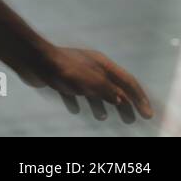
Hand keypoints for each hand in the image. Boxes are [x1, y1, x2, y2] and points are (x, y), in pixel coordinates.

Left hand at [24, 46, 152, 121]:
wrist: (32, 59)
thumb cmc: (63, 69)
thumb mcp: (91, 82)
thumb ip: (108, 91)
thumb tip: (122, 100)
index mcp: (102, 64)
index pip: (128, 82)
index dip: (140, 98)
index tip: (148, 115)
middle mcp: (90, 67)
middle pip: (112, 87)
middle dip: (123, 105)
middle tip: (129, 121)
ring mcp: (75, 72)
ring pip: (92, 91)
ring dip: (99, 105)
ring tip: (101, 117)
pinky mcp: (59, 78)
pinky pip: (71, 93)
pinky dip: (75, 102)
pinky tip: (74, 109)